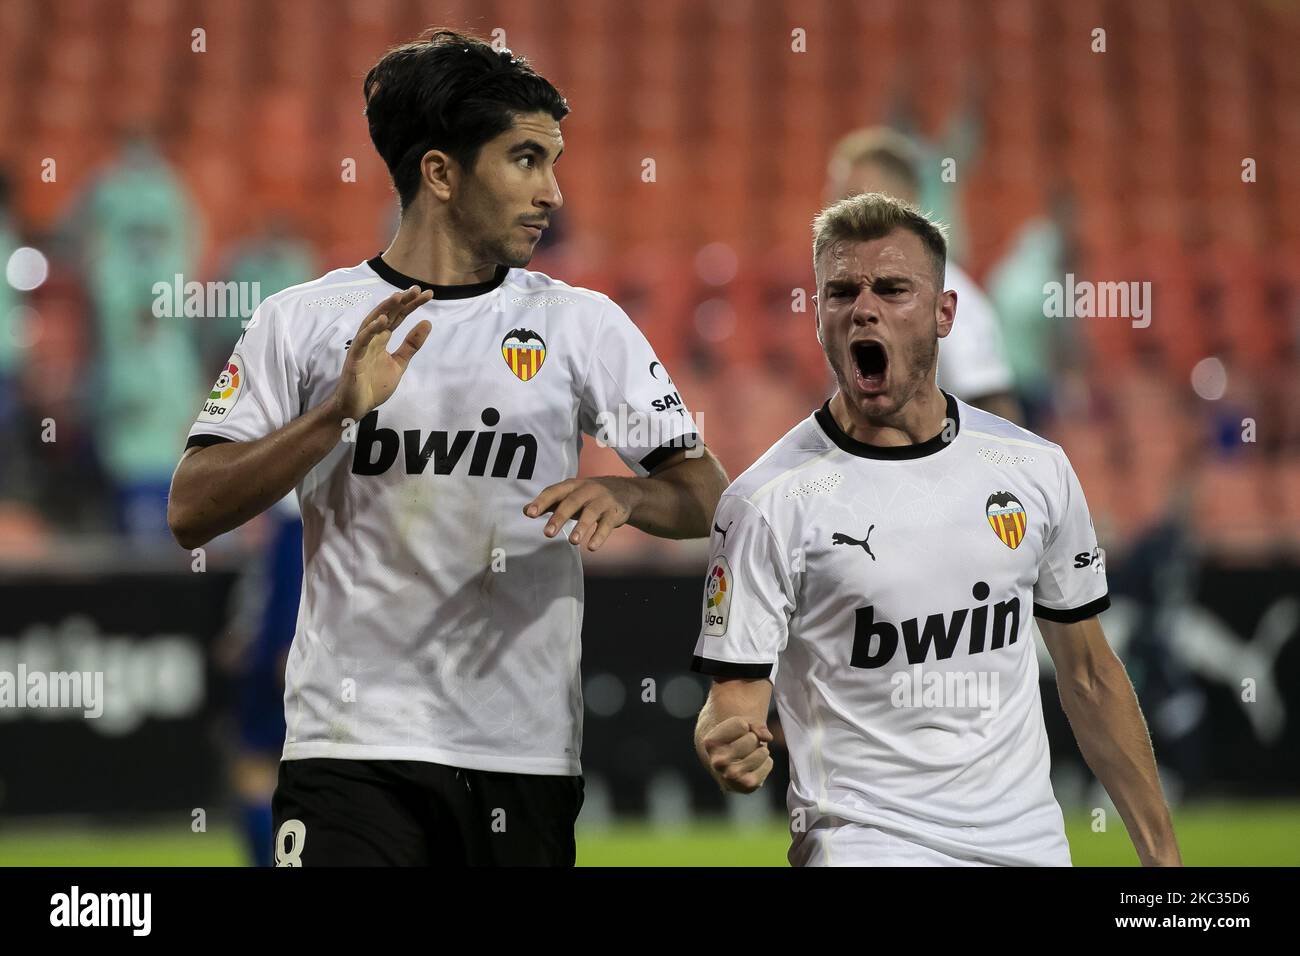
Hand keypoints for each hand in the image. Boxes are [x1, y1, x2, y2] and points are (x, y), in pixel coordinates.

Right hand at [330, 285, 433, 420]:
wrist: (357, 406)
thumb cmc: (374, 384)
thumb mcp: (399, 363)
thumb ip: (411, 345)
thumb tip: (427, 322)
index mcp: (382, 339)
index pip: (398, 317)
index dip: (411, 305)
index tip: (427, 294)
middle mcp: (372, 338)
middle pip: (387, 315)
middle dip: (401, 301)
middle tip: (416, 289)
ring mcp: (362, 347)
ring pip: (373, 322)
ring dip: (384, 309)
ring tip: (398, 297)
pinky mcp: (355, 358)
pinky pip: (362, 341)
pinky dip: (371, 330)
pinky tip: (382, 322)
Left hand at [523, 477, 640, 550]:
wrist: (624, 491)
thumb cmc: (588, 496)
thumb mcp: (569, 495)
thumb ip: (549, 503)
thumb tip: (525, 510)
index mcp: (572, 485)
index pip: (554, 491)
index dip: (542, 502)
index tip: (530, 514)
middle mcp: (587, 490)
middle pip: (572, 502)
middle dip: (559, 517)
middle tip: (547, 534)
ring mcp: (602, 501)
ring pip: (590, 513)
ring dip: (581, 527)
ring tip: (572, 542)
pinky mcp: (614, 513)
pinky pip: (607, 525)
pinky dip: (599, 536)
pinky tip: (591, 547)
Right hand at [702, 717, 773, 793]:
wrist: (725, 764)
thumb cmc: (734, 739)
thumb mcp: (741, 725)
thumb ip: (755, 724)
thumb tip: (766, 737)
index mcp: (710, 743)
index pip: (741, 725)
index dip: (745, 725)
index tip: (737, 733)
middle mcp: (717, 762)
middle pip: (752, 738)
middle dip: (754, 737)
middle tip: (746, 744)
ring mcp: (731, 777)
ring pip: (762, 752)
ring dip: (762, 750)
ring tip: (751, 754)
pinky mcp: (746, 787)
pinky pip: (768, 764)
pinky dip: (767, 762)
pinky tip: (754, 765)